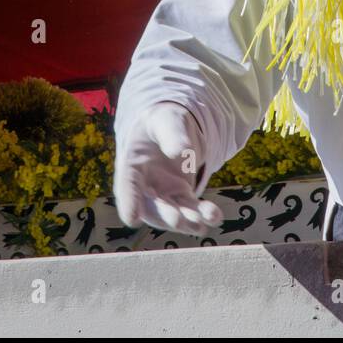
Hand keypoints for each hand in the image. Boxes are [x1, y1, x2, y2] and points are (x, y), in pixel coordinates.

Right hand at [115, 103, 222, 235]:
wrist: (174, 129)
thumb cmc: (163, 122)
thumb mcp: (166, 120)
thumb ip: (172, 133)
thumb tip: (182, 152)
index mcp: (131, 166)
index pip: (127, 186)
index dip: (129, 202)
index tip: (132, 219)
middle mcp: (144, 187)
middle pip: (152, 207)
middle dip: (164, 216)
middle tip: (176, 220)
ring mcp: (164, 196)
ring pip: (174, 214)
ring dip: (187, 221)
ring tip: (202, 221)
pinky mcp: (182, 197)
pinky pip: (192, 210)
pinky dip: (204, 215)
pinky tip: (215, 216)